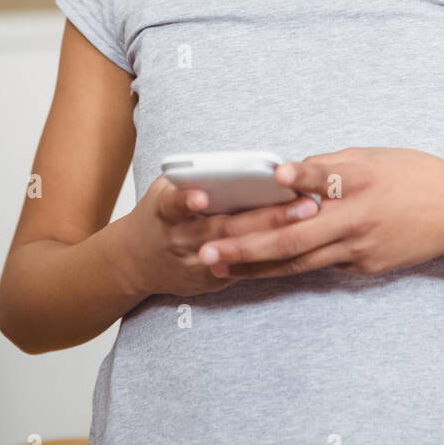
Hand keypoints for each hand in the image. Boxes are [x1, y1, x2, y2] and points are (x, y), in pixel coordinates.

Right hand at [116, 174, 321, 297]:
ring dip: (277, 234)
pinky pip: (245, 269)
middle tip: (303, 202)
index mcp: (164, 212)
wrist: (137, 261)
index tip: (204, 196)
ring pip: (240, 251)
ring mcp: (195, 265)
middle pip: (224, 229)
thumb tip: (237, 163)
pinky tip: (302, 240)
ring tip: (307, 216)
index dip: (186, 201)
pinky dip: (273, 254)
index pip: (173, 204)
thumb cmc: (161, 215)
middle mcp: (179, 240)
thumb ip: (191, 178)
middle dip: (265, 216)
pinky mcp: (211, 282)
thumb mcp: (164, 190)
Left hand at [196, 148, 443, 279]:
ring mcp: (360, 248)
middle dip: (247, 245)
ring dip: (255, 266)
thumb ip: (330, 166)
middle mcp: (357, 217)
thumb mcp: (373, 157)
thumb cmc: (414, 175)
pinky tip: (255, 270)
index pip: (324, 177)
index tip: (272, 175)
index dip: (298, 177)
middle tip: (208, 248)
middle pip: (296, 235)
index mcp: (361, 179)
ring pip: (300, 261)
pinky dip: (287, 268)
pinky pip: (320, 266)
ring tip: (217, 267)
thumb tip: (287, 173)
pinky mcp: (365, 267)